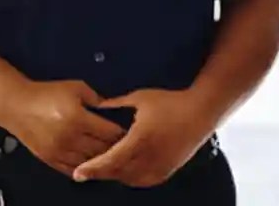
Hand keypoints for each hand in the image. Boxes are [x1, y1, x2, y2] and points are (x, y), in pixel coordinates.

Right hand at [1, 80, 126, 178]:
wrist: (17, 106)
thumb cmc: (47, 93)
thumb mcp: (76, 87)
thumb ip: (96, 98)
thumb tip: (112, 108)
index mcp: (78, 118)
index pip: (109, 132)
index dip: (122, 133)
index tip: (130, 131)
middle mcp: (70, 139)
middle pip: (102, 150)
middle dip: (115, 148)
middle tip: (124, 145)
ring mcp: (59, 152)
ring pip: (89, 163)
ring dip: (101, 160)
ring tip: (110, 155)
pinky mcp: (50, 160)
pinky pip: (73, 170)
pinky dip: (85, 168)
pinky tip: (92, 162)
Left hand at [72, 88, 218, 187]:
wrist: (201, 112)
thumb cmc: (170, 102)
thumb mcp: (140, 98)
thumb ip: (116, 104)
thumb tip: (96, 106)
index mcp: (140, 138)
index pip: (110, 160)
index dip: (92, 168)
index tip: (78, 174)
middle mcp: (149, 156)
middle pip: (117, 173)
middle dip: (100, 173)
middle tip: (85, 171)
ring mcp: (159, 166)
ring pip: (129, 179)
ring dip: (115, 175)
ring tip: (102, 169)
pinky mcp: (167, 170)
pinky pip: (143, 180)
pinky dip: (130, 177)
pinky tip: (124, 170)